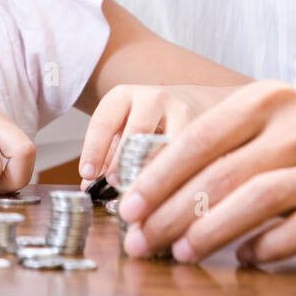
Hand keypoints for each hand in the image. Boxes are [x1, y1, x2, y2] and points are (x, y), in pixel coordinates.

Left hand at [78, 83, 222, 189]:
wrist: (203, 102)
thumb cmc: (157, 120)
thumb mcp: (126, 127)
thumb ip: (108, 154)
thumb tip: (88, 187)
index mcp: (126, 96)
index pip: (104, 120)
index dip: (94, 149)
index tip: (89, 174)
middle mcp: (155, 98)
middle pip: (136, 134)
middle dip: (124, 165)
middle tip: (117, 188)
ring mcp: (183, 111)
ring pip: (166, 147)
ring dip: (154, 176)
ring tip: (145, 199)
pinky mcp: (207, 127)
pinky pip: (192, 156)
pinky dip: (181, 178)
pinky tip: (174, 195)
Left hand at [114, 80, 295, 263]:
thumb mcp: (267, 127)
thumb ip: (217, 149)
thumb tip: (147, 193)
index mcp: (268, 100)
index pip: (201, 138)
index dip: (159, 176)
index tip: (129, 208)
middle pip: (221, 174)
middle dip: (173, 213)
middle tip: (141, 242)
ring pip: (256, 200)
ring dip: (211, 231)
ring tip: (181, 253)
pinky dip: (264, 248)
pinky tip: (242, 259)